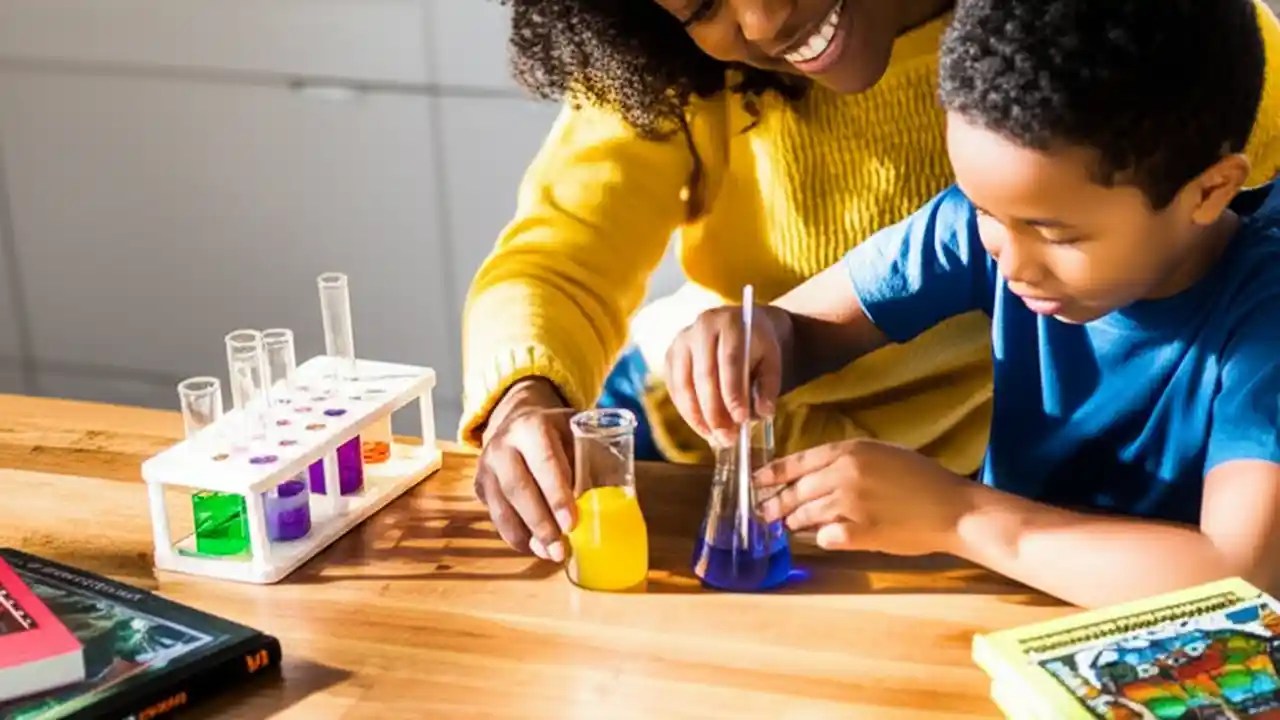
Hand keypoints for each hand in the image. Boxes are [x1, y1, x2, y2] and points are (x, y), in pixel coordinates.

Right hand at [474, 377, 575, 560]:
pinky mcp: (480, 486)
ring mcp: (487, 466)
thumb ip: (586, 464)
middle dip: (540, 524)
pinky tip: (535, 547)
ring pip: (502, 508)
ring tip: (551, 555)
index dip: (556, 496)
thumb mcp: (576, 434)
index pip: (544, 463)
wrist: (517, 419)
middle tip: (560, 550)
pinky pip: (496, 516)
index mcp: (531, 426)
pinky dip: (516, 536)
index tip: (571, 524)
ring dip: (527, 536)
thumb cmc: (557, 433)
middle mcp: (503, 445)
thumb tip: (601, 506)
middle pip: (518, 489)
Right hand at [664, 304, 790, 446]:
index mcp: (730, 322)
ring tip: (715, 438)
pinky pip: (675, 389)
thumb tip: (762, 412)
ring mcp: (681, 341)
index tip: (741, 420)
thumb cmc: (758, 347)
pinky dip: (687, 411)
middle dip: (715, 411)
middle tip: (727, 438)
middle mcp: (701, 327)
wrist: (742, 326)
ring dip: (698, 416)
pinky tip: (702, 427)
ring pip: (684, 385)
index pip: (729, 361)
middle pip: (704, 375)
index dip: (733, 392)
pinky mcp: (671, 356)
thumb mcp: (772, 361)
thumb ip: (769, 387)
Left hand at [755, 439, 974, 555]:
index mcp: (849, 452)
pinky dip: (822, 537)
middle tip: (762, 512)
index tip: (756, 481)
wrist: (952, 508)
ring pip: (805, 515)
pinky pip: (825, 537)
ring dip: (795, 522)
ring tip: (789, 526)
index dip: (773, 473)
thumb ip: (846, 461)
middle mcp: (844, 475)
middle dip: (776, 503)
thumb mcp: (881, 455)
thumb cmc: (921, 479)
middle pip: (796, 491)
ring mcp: (850, 505)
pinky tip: (825, 537)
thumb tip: (812, 474)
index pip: (798, 462)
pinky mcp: (859, 533)